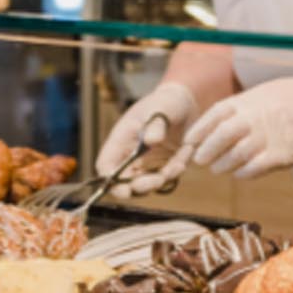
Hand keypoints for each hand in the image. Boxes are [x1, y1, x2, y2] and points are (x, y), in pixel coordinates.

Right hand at [95, 81, 200, 195]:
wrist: (185, 103)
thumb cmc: (165, 101)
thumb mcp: (160, 108)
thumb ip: (155, 124)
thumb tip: (150, 141)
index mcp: (120, 141)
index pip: (106, 167)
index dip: (111, 182)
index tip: (126, 191)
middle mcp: (130, 156)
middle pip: (125, 183)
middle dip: (142, 186)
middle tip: (159, 179)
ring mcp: (147, 164)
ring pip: (148, 184)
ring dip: (163, 179)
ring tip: (179, 163)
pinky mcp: (164, 167)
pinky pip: (168, 177)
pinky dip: (177, 169)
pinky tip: (186, 151)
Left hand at [182, 75, 292, 179]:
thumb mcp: (275, 90)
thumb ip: (252, 103)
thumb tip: (229, 116)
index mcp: (255, 99)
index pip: (217, 113)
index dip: (200, 129)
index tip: (189, 140)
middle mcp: (259, 116)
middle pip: (221, 135)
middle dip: (206, 150)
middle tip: (199, 160)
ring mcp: (271, 136)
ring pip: (235, 155)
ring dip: (223, 164)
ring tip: (218, 169)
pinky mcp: (285, 154)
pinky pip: (255, 168)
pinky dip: (244, 173)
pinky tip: (240, 174)